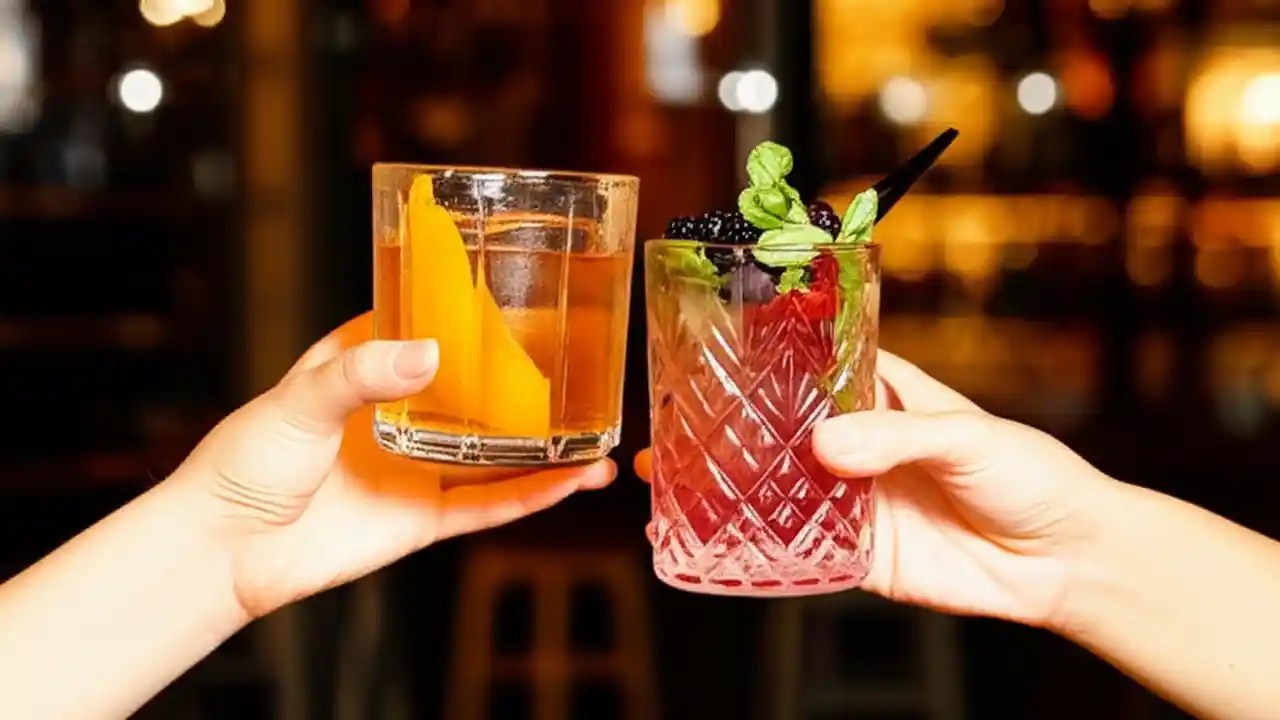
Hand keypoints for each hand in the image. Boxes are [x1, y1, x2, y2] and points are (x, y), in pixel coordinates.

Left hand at [174, 313, 614, 617]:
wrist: (226, 550)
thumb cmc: (243, 465)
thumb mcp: (300, 401)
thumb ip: (362, 374)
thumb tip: (429, 354)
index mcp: (364, 369)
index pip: (426, 327)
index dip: (469, 309)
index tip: (519, 287)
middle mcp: (401, 415)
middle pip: (477, 391)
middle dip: (526, 380)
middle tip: (580, 361)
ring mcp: (417, 467)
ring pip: (498, 451)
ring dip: (547, 445)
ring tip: (600, 432)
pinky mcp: (424, 517)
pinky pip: (490, 504)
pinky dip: (533, 494)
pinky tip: (573, 480)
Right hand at [634, 351, 1114, 628]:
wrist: (1066, 561)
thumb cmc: (1032, 475)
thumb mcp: (968, 437)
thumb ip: (897, 437)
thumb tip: (827, 448)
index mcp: (883, 396)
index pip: (812, 364)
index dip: (764, 356)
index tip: (711, 349)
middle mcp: (858, 445)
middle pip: (778, 431)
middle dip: (726, 429)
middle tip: (670, 425)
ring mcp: (853, 501)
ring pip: (776, 491)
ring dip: (727, 488)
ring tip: (669, 482)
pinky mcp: (857, 555)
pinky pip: (798, 552)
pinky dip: (757, 549)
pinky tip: (714, 542)